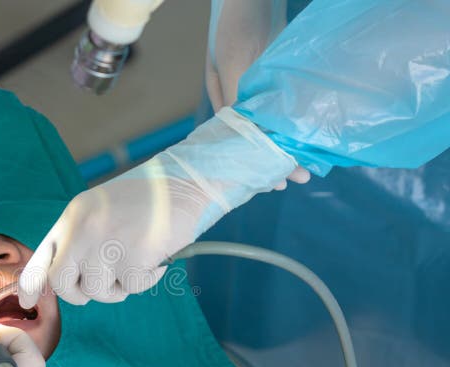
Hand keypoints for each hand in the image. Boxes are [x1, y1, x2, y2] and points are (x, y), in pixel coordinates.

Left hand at [19, 108, 296, 306]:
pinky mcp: (132, 256)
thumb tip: (66, 280)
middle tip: (106, 287)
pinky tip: (157, 260)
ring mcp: (106, 243)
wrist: (187, 180)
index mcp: (73, 217)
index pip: (42, 257)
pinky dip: (147, 280)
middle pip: (62, 283)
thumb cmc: (148, 199)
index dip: (30, 285)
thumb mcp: (102, 210)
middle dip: (82, 295)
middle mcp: (82, 229)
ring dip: (120, 287)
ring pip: (98, 291)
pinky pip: (133, 287)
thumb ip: (82, 238)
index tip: (26, 302)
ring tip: (138, 265)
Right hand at [205, 0, 309, 188]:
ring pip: (268, 127)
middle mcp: (238, 100)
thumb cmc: (235, 23)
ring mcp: (255, 91)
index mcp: (223, 99)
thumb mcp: (232, 61)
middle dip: (274, 158)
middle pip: (254, 138)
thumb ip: (237, 97)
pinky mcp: (271, 81)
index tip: (277, 182)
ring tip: (304, 165)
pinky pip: (280, 110)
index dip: (257, 162)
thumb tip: (246, 133)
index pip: (238, 142)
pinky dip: (290, 124)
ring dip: (284, 144)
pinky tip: (304, 135)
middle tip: (298, 178)